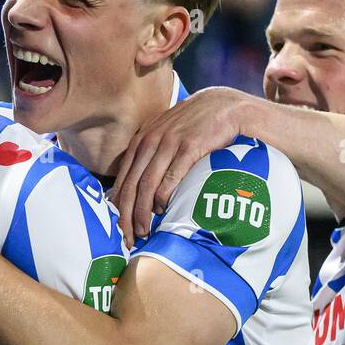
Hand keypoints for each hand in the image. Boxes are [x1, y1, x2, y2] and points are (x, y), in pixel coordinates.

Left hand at [114, 87, 254, 244]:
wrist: (225, 106)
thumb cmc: (195, 126)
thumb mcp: (166, 135)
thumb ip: (151, 156)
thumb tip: (139, 189)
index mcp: (142, 140)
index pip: (123, 178)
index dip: (119, 207)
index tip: (120, 229)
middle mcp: (151, 140)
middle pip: (131, 185)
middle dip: (127, 216)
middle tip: (129, 238)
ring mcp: (170, 143)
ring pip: (147, 185)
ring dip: (143, 212)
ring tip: (144, 231)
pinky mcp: (189, 146)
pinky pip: (171, 177)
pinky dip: (164, 196)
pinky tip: (163, 210)